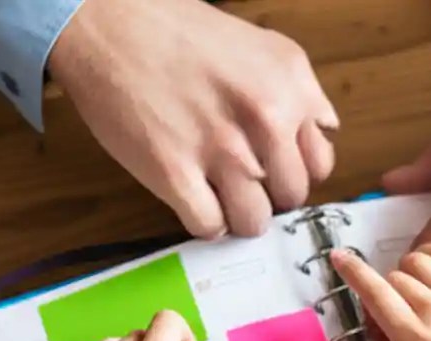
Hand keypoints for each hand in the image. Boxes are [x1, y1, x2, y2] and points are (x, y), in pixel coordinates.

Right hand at [48, 0, 337, 237]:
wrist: (110, 24)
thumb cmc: (178, 32)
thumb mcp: (265, 48)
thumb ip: (300, 92)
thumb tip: (320, 131)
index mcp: (289, 88)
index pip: (320, 164)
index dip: (295, 170)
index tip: (275, 169)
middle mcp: (264, 119)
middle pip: (290, 196)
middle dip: (267, 194)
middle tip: (242, 180)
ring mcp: (220, 149)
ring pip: (253, 221)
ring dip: (236, 215)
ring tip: (217, 194)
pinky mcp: (175, 173)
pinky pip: (209, 226)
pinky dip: (203, 221)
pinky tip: (193, 199)